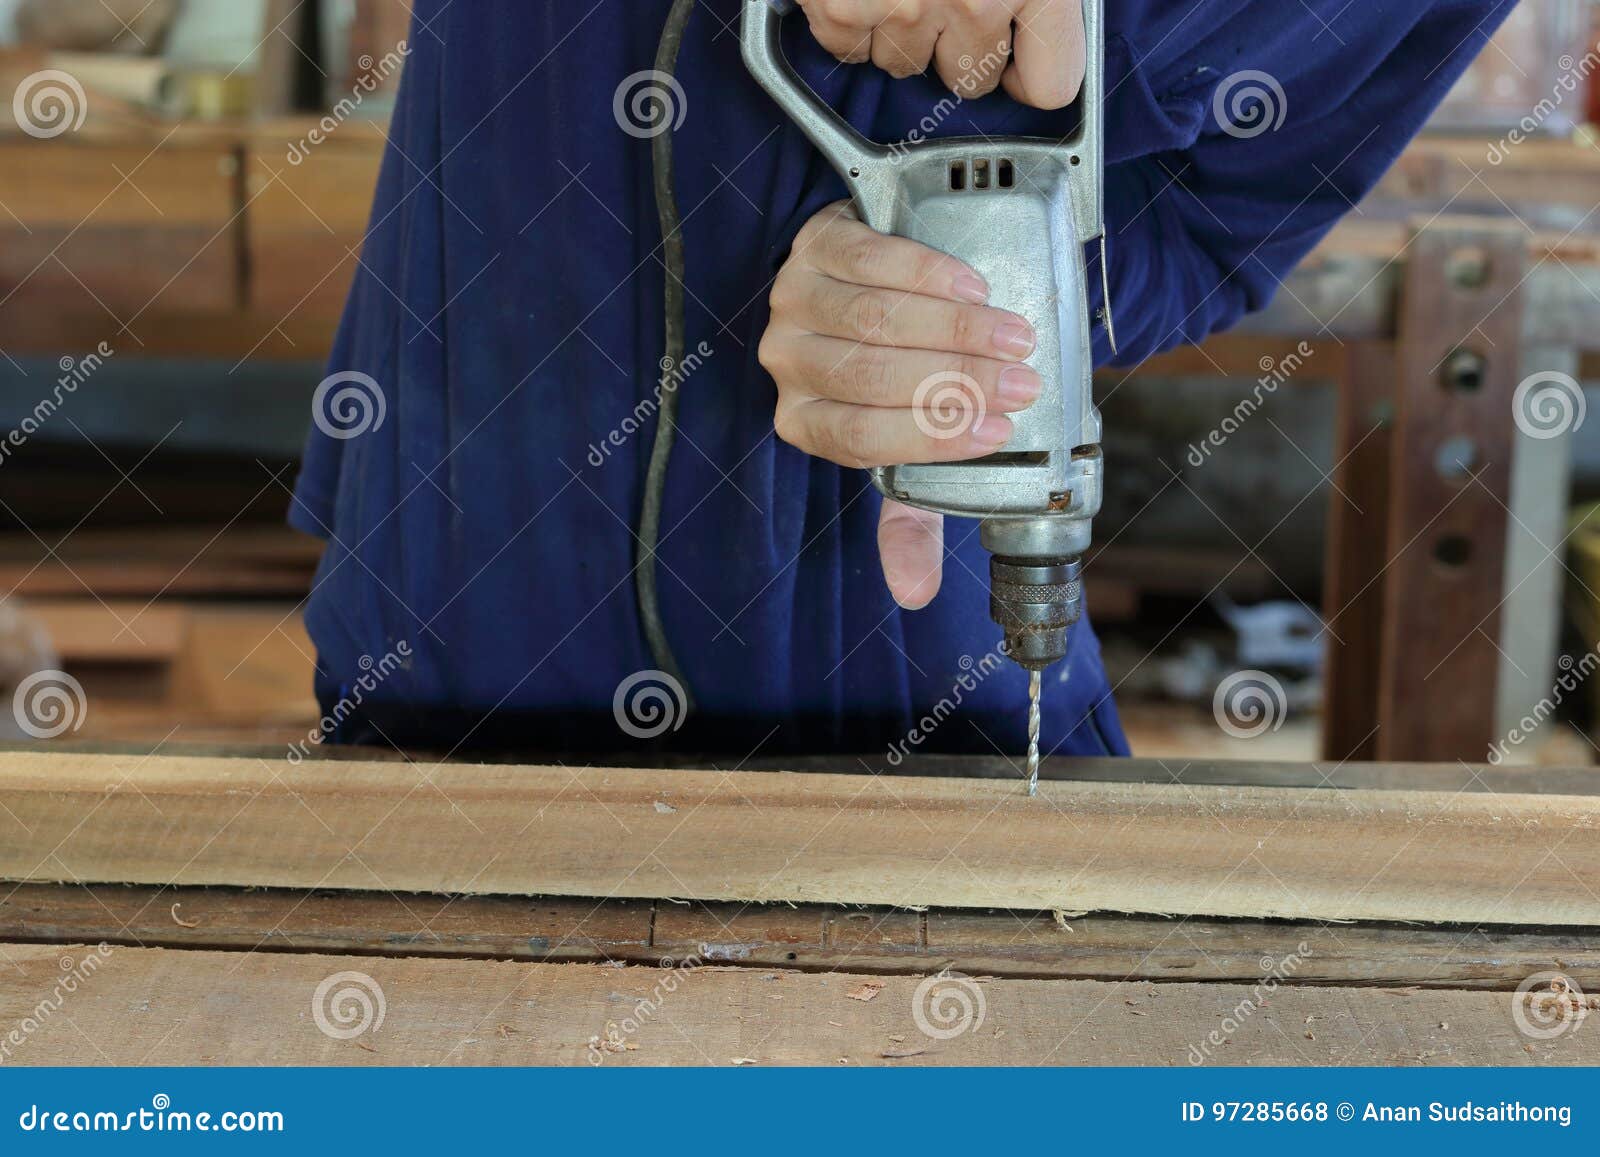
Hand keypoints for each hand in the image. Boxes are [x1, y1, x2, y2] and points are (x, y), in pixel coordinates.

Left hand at [759, 200, 1040, 608]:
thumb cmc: (888, 374)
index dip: (932, 436)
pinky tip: (971, 286)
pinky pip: (870, 258)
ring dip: (953, 328)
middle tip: (1022, 380)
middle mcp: (787, 363)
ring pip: (874, 317)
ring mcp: (793, 299)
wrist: (869, 284)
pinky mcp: (814, 243)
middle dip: (956, 380)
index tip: (1000, 430)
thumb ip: (908, 517)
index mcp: (805, 424)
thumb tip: (914, 594)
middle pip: (871, 374)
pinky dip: (927, 273)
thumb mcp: (896, 443)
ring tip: (1013, 335)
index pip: (861, 439)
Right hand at [795, 0, 1084, 109]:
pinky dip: (849, 21)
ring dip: (903, 33)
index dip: (1033, 77)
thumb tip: (1045, 50)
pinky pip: (849, 46)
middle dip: (960, 50)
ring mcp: (902, 9)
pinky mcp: (840, 8)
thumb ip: (1038, 1)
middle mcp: (972, 0)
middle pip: (972, 82)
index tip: (1021, 68)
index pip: (1052, 82)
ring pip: (906, 66)